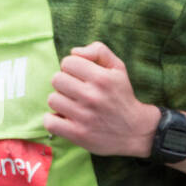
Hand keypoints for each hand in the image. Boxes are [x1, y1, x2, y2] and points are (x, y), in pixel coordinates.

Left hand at [44, 41, 159, 156]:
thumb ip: (99, 51)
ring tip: (72, 105)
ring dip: (60, 101)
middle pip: (56, 79)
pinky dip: (52, 120)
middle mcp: (92, 96)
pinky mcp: (77, 134)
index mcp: (102, 78)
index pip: (67, 62)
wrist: (135, 131)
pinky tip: (63, 118)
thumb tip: (74, 52)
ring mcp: (84, 116)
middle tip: (75, 91)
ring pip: (52, 99)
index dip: (71, 68)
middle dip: (64, 83)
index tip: (79, 76)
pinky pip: (50, 121)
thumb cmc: (121, 96)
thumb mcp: (118, 68)